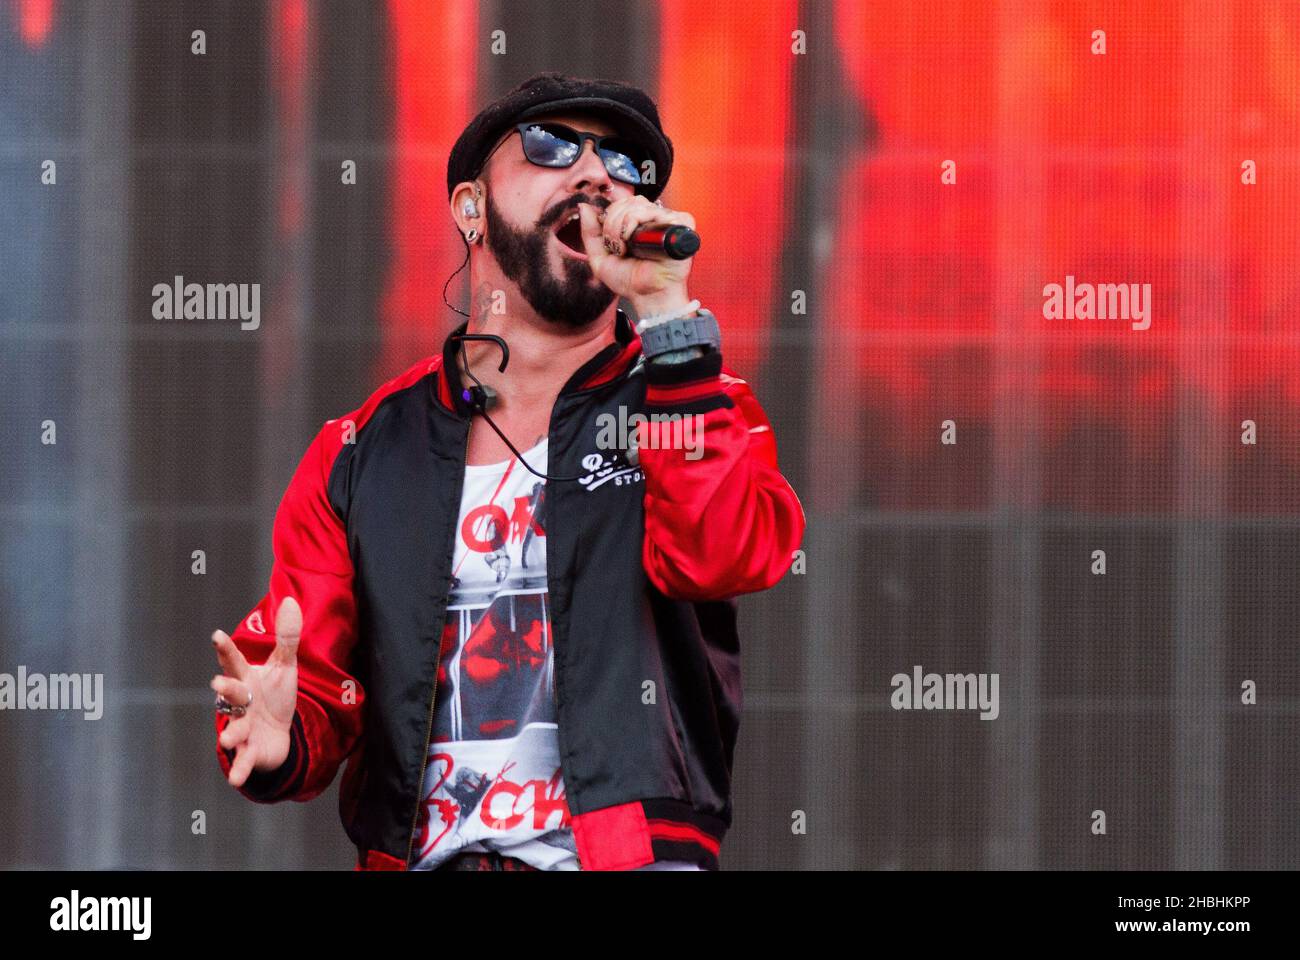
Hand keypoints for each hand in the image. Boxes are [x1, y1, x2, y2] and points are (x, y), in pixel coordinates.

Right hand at [210, 596, 300, 786]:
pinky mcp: (250, 752)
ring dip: (231, 734)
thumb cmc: (275, 695)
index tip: (216, 635)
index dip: (225, 649)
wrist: (279, 733)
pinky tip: (235, 779)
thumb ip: (287, 637)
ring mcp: (243, 728)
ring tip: (228, 739)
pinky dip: (239, 770)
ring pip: (234, 729)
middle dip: (226, 690)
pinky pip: (244, 761)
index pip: (234, 661)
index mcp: (246, 679)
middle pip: (232, 695)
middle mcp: (240, 703)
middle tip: (218, 685)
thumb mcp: (285, 665)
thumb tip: (292, 602)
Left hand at [577, 196, 694, 315]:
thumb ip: (590, 232)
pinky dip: (643, 221)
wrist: (647, 296)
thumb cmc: (630, 280)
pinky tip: (641, 241)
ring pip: (640, 205)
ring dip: (625, 224)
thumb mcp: (600, 257)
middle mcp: (653, 219)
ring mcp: (668, 220)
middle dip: (614, 223)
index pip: (621, 203)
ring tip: (627, 247)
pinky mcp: (682, 225)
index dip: (610, 217)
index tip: (609, 241)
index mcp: (637, 222)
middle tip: (617, 246)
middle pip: (629, 202)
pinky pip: (661, 211)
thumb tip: (584, 207)